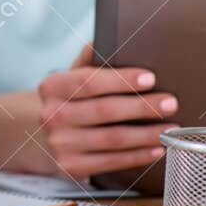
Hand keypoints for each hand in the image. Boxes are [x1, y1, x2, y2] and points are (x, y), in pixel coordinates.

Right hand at [31, 44, 178, 178]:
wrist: (35, 137)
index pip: (90, 81)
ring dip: (146, 134)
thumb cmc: (65, 102)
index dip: (122, 80)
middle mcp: (53, 116)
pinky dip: (138, 156)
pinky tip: (157, 148)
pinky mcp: (71, 168)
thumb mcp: (68, 78)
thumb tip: (107, 38)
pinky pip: (112, 162)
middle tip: (170, 103)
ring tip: (171, 127)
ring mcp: (61, 144)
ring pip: (113, 139)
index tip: (150, 78)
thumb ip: (88, 60)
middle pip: (105, 111)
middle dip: (142, 107)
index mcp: (52, 87)